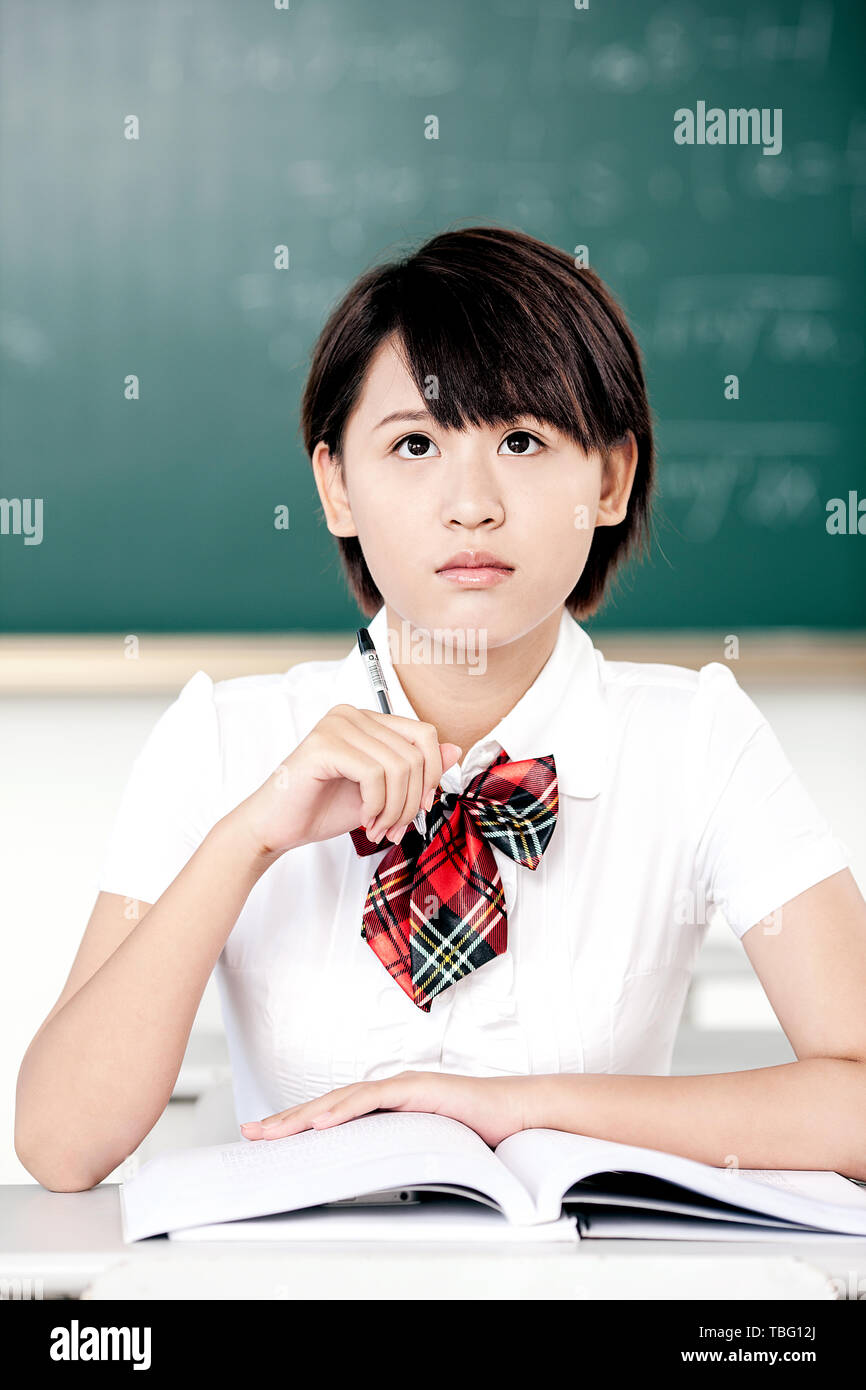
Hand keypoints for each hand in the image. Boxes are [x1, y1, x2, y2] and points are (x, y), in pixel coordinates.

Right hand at [233, 705, 461, 856]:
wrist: (276, 828)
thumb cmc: (322, 808)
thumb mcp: (382, 792)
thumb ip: (415, 770)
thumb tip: (455, 749)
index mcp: (367, 719)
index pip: (424, 734)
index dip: (432, 774)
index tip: (420, 807)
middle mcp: (352, 714)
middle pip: (414, 752)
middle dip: (411, 800)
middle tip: (393, 828)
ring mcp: (337, 725)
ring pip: (398, 766)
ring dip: (394, 809)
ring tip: (377, 828)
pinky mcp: (323, 745)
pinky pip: (374, 775)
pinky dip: (376, 806)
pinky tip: (363, 821)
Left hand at [239, 1069, 532, 1148]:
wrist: (516, 1112)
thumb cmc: (479, 1131)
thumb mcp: (426, 1146)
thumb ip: (396, 1150)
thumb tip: (364, 1173)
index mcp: (389, 1105)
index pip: (335, 1114)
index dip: (299, 1124)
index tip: (267, 1137)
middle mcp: (390, 1090)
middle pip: (329, 1104)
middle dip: (288, 1120)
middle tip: (251, 1133)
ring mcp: (403, 1086)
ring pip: (344, 1099)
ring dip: (306, 1115)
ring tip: (275, 1131)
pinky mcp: (419, 1088)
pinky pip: (375, 1099)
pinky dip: (346, 1109)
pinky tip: (322, 1122)